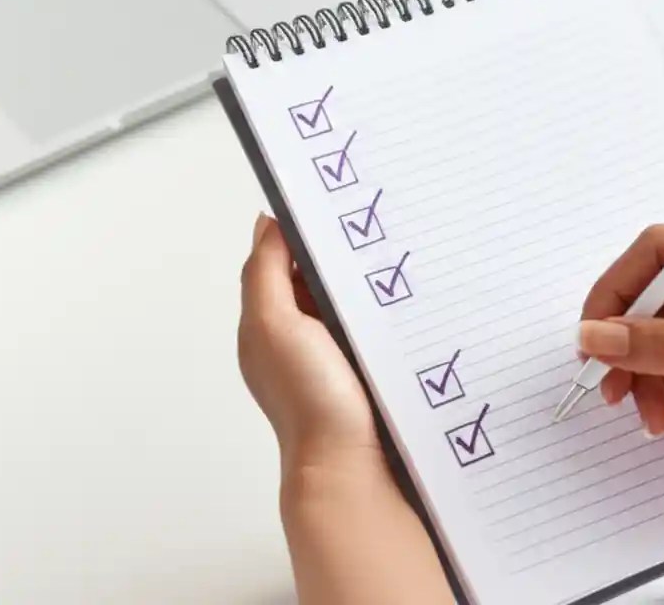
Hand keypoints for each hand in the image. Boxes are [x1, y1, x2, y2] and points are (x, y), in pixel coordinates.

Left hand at [239, 213, 379, 471]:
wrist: (350, 462)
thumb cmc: (308, 399)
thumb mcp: (272, 324)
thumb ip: (264, 272)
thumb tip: (267, 223)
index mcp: (266, 320)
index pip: (277, 259)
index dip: (297, 229)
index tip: (328, 201)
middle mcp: (296, 334)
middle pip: (314, 275)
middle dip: (336, 251)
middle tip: (368, 222)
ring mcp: (331, 351)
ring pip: (346, 296)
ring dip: (363, 278)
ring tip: (389, 253)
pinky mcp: (364, 364)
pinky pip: (371, 321)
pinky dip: (381, 306)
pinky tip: (400, 296)